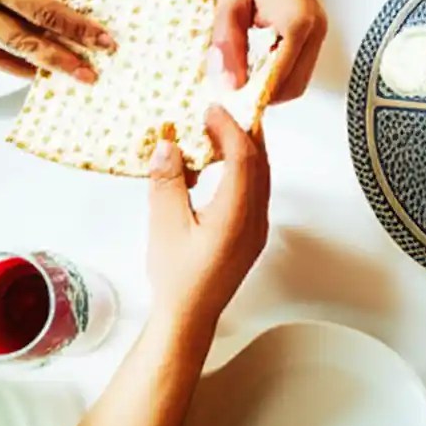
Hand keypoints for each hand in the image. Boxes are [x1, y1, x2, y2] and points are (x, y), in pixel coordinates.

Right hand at [0, 0, 113, 80]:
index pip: (45, 10)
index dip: (77, 27)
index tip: (101, 39)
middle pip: (29, 40)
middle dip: (65, 59)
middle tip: (91, 72)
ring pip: (7, 52)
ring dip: (39, 67)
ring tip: (65, 75)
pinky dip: (7, 65)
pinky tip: (26, 68)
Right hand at [147, 105, 270, 328]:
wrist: (189, 315)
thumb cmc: (177, 277)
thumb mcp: (164, 224)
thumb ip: (168, 182)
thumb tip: (168, 146)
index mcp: (237, 214)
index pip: (243, 157)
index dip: (230, 128)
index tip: (213, 109)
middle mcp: (255, 219)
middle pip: (260, 163)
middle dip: (243, 133)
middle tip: (221, 113)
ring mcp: (257, 228)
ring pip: (260, 177)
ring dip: (245, 151)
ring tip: (220, 133)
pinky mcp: (251, 235)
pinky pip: (255, 191)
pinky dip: (243, 170)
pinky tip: (222, 167)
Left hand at [214, 0, 324, 104]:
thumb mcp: (229, 3)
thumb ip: (228, 46)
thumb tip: (227, 85)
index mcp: (297, 24)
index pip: (281, 79)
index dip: (256, 96)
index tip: (232, 102)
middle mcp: (315, 31)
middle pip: (295, 87)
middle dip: (266, 95)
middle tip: (234, 92)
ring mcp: (318, 31)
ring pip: (299, 79)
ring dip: (272, 86)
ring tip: (242, 77)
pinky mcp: (313, 30)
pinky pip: (299, 65)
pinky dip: (278, 73)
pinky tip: (255, 63)